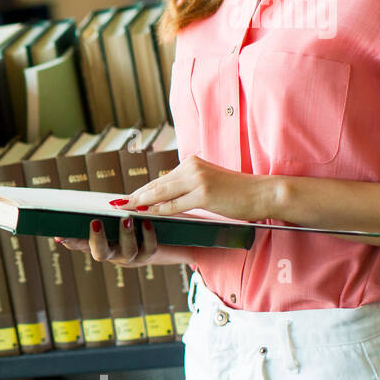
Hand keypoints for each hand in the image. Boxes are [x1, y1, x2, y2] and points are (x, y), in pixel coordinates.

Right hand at [55, 216, 171, 267]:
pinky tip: (146, 221)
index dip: (69, 240)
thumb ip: (92, 213)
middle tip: (96, 222)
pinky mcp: (147, 254)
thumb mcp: (105, 219)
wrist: (148, 241)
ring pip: (127, 250)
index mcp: (95, 244)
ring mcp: (128, 256)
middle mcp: (110, 253)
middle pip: (100, 253)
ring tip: (125, 218)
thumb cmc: (119, 224)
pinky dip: (148, 235)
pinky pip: (148, 248)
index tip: (59, 235)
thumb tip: (75, 202)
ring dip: (125, 234)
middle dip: (98, 239)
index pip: (77, 244)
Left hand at [115, 155, 280, 223]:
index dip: (142, 190)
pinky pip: (174, 205)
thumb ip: (188, 188)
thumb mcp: (209, 185)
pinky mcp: (204, 194)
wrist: (263, 193)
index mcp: (192, 163)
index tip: (126, 198)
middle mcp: (192, 167)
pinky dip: (157, 211)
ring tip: (123, 210)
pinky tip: (145, 216)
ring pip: (161, 194)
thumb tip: (164, 200)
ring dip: (140, 204)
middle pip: (156, 185)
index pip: (161, 180)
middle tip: (115, 204)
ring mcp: (197, 180)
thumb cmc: (237, 193)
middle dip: (135, 196)